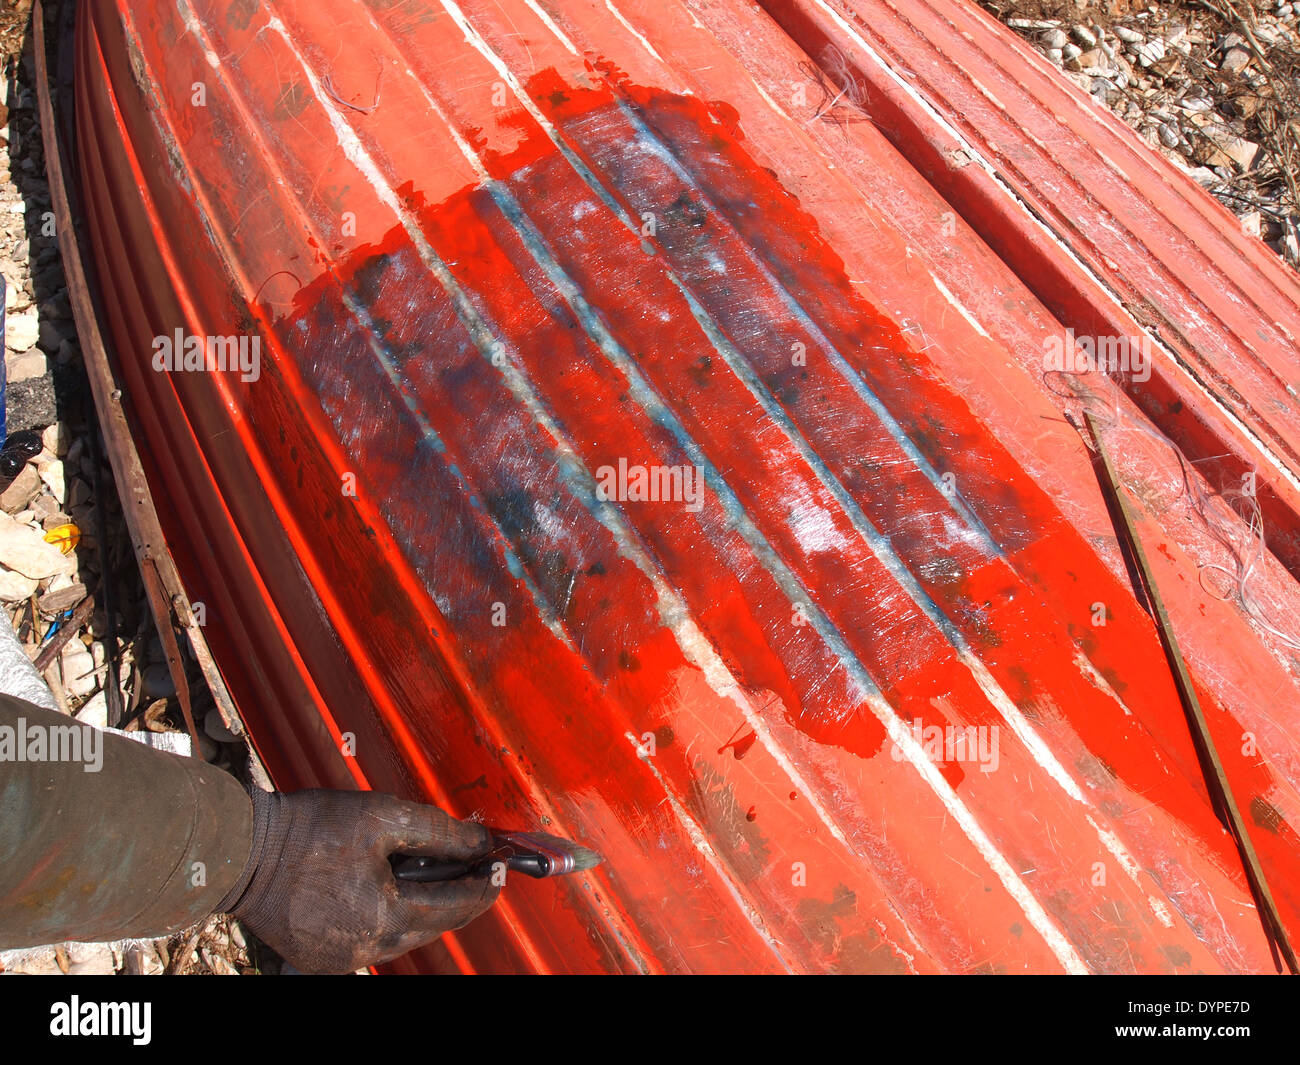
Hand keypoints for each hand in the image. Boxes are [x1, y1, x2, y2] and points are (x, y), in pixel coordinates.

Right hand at [224, 789, 500, 973]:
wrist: (242, 851)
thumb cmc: (308, 830)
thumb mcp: (383, 817)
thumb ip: (438, 832)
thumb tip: (480, 843)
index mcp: (384, 918)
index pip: (454, 906)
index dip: (484, 884)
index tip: (503, 866)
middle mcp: (365, 949)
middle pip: (431, 924)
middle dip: (457, 894)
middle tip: (475, 865)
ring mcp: (341, 959)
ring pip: (403, 934)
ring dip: (422, 904)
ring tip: (430, 870)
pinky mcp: (321, 957)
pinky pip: (372, 938)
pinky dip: (388, 914)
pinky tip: (389, 887)